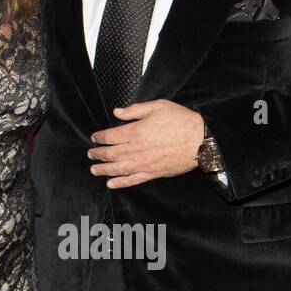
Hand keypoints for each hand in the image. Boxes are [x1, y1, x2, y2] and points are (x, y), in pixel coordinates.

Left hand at [87, 100, 204, 187]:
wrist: (200, 141)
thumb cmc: (180, 121)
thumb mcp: (158, 107)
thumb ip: (135, 110)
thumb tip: (117, 112)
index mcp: (136, 132)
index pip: (110, 136)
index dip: (99, 137)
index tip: (94, 137)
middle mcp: (136, 150)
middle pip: (110, 154)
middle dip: (97, 154)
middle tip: (90, 154)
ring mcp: (144, 164)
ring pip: (117, 169)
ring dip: (103, 170)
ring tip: (94, 170)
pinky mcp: (153, 173)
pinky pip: (133, 180)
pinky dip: (120, 183)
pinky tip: (111, 184)